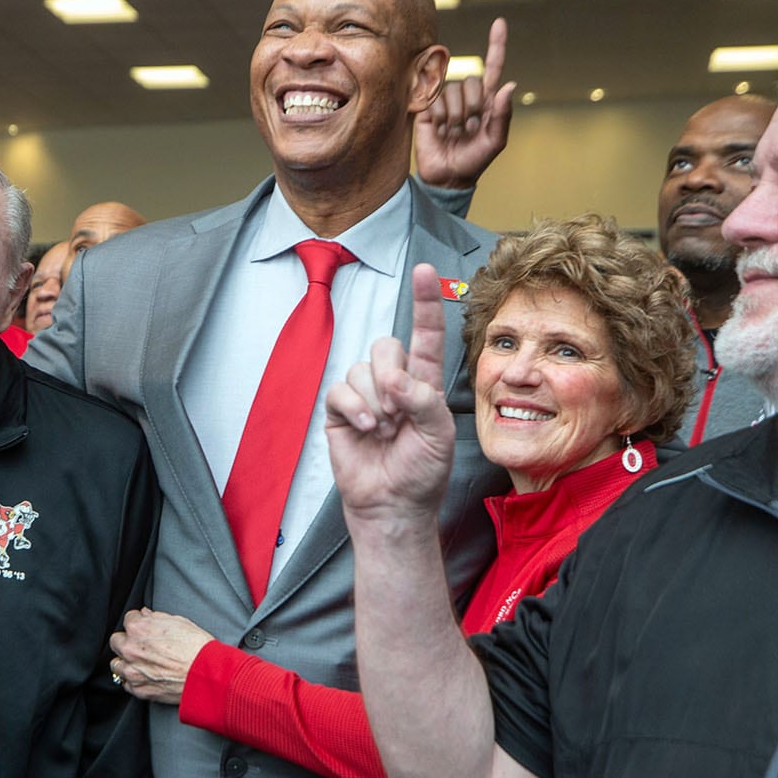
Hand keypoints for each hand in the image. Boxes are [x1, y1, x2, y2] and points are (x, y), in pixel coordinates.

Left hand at [108, 608, 213, 705]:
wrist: (206, 673)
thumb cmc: (196, 647)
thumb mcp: (178, 622)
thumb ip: (156, 617)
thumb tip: (146, 614)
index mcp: (139, 628)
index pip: (128, 619)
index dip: (138, 623)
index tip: (144, 628)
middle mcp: (131, 649)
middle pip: (116, 641)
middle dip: (126, 641)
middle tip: (140, 645)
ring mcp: (133, 671)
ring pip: (116, 664)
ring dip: (125, 662)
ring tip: (140, 663)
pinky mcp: (138, 689)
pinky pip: (125, 683)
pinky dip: (132, 680)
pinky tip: (144, 676)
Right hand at [325, 265, 455, 521]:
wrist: (393, 505)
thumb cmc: (422, 472)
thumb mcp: (438, 435)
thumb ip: (422, 399)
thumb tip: (392, 379)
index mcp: (424, 382)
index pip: (426, 335)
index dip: (424, 303)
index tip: (424, 272)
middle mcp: (394, 381)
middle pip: (386, 345)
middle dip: (391, 375)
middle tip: (398, 414)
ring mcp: (365, 395)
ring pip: (361, 367)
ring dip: (374, 401)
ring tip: (383, 430)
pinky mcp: (340, 410)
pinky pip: (339, 388)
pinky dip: (354, 407)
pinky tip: (365, 428)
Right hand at [415, 17, 514, 189]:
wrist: (446, 176)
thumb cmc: (474, 160)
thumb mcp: (495, 142)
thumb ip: (503, 115)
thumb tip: (509, 85)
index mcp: (487, 101)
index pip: (493, 67)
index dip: (496, 45)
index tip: (499, 23)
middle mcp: (467, 96)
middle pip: (472, 81)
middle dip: (472, 107)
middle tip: (469, 129)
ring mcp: (446, 101)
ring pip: (452, 91)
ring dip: (455, 116)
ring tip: (454, 133)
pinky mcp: (427, 109)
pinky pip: (434, 100)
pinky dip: (439, 117)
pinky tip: (439, 130)